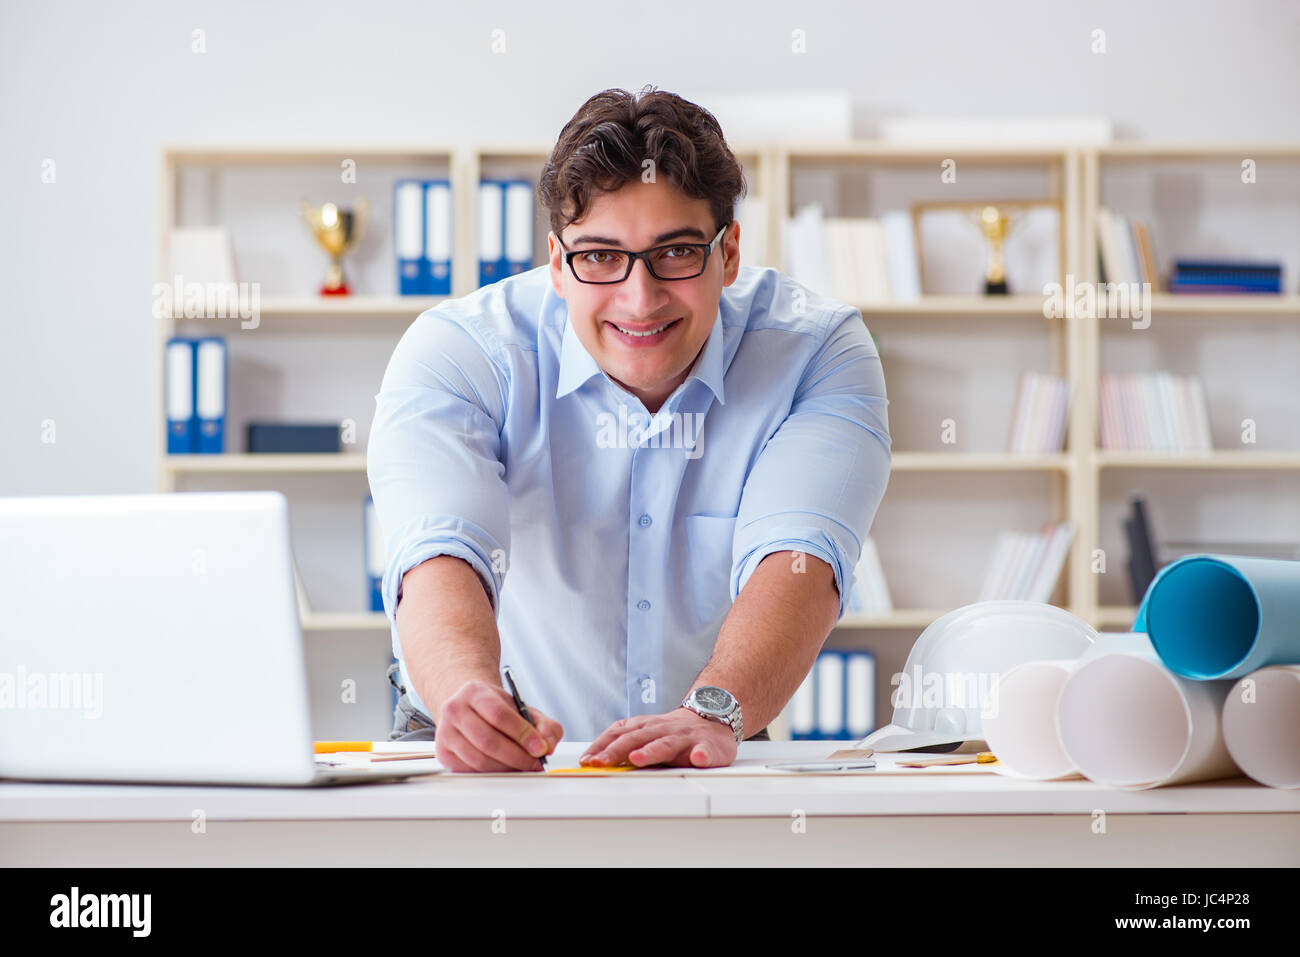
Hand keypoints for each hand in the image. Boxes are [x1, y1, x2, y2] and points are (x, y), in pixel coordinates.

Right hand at [434, 679, 561, 771]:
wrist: (468, 708)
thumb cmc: (495, 709)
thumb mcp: (522, 708)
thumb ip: (543, 724)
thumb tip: (548, 744)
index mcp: (474, 692)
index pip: (499, 715)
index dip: (522, 734)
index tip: (540, 747)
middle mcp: (455, 710)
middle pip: (488, 740)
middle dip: (517, 756)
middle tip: (535, 762)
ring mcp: (445, 732)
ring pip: (479, 759)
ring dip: (506, 768)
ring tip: (523, 766)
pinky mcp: (444, 753)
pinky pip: (470, 770)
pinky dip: (492, 773)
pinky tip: (505, 767)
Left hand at [580, 708, 736, 768]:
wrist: (711, 717)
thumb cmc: (672, 732)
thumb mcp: (644, 732)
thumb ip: (622, 744)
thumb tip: (591, 761)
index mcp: (644, 727)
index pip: (618, 734)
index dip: (601, 747)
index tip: (587, 761)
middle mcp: (661, 730)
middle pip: (636, 739)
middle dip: (616, 751)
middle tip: (600, 763)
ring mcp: (684, 738)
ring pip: (666, 744)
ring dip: (651, 751)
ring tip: (638, 759)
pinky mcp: (706, 746)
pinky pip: (705, 750)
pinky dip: (701, 755)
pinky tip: (699, 759)